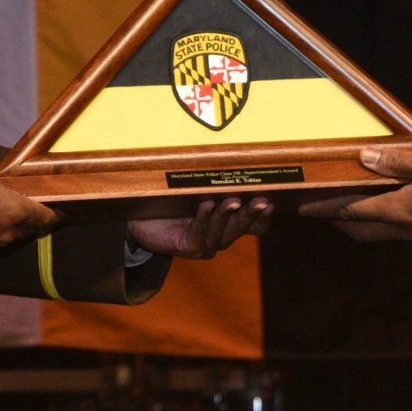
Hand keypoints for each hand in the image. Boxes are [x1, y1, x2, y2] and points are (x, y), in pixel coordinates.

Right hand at [0, 155, 57, 251]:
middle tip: (33, 215)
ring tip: (4, 218)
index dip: (54, 215)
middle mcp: (8, 231)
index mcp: (15, 209)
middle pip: (29, 230)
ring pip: (9, 239)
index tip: (60, 214)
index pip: (44, 217)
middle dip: (32, 223)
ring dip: (10, 230)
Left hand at [127, 197, 273, 258]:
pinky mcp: (186, 248)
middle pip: (242, 228)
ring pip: (222, 233)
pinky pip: (198, 235)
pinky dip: (203, 219)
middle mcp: (221, 237)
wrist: (139, 216)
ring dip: (227, 215)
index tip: (272, 201)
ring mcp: (205, 245)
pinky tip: (206, 205)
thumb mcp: (202, 189)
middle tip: (262, 200)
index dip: (265, 217)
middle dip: (252, 213)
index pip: (257, 226)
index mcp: (230, 224)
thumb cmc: (173, 200)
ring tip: (233, 199)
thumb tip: (243, 162)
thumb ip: (221, 185)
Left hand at [296, 147, 411, 241]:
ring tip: (349, 205)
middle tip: (322, 209)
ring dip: (359, 222)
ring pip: (379, 233)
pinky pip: (397, 230)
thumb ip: (398, 163)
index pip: (351, 211)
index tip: (303, 208)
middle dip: (338, 221)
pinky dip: (381, 220)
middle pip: (361, 230)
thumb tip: (365, 159)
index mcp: (400, 211)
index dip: (325, 209)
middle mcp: (405, 228)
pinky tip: (388, 204)